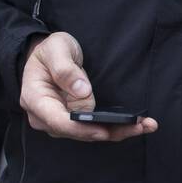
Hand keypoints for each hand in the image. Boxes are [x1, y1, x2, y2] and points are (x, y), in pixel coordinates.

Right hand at [19, 32, 157, 142]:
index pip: (57, 121)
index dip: (81, 129)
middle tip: (140, 125)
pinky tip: (138, 124)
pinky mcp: (76, 120)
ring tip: (147, 125)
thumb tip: (82, 91)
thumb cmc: (50, 51)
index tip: (103, 130)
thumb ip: (65, 69)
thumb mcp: (56, 49)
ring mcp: (61, 121)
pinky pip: (96, 128)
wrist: (49, 55)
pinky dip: (117, 127)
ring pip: (90, 133)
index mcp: (35, 99)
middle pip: (78, 132)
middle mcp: (46, 116)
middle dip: (109, 132)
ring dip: (119, 131)